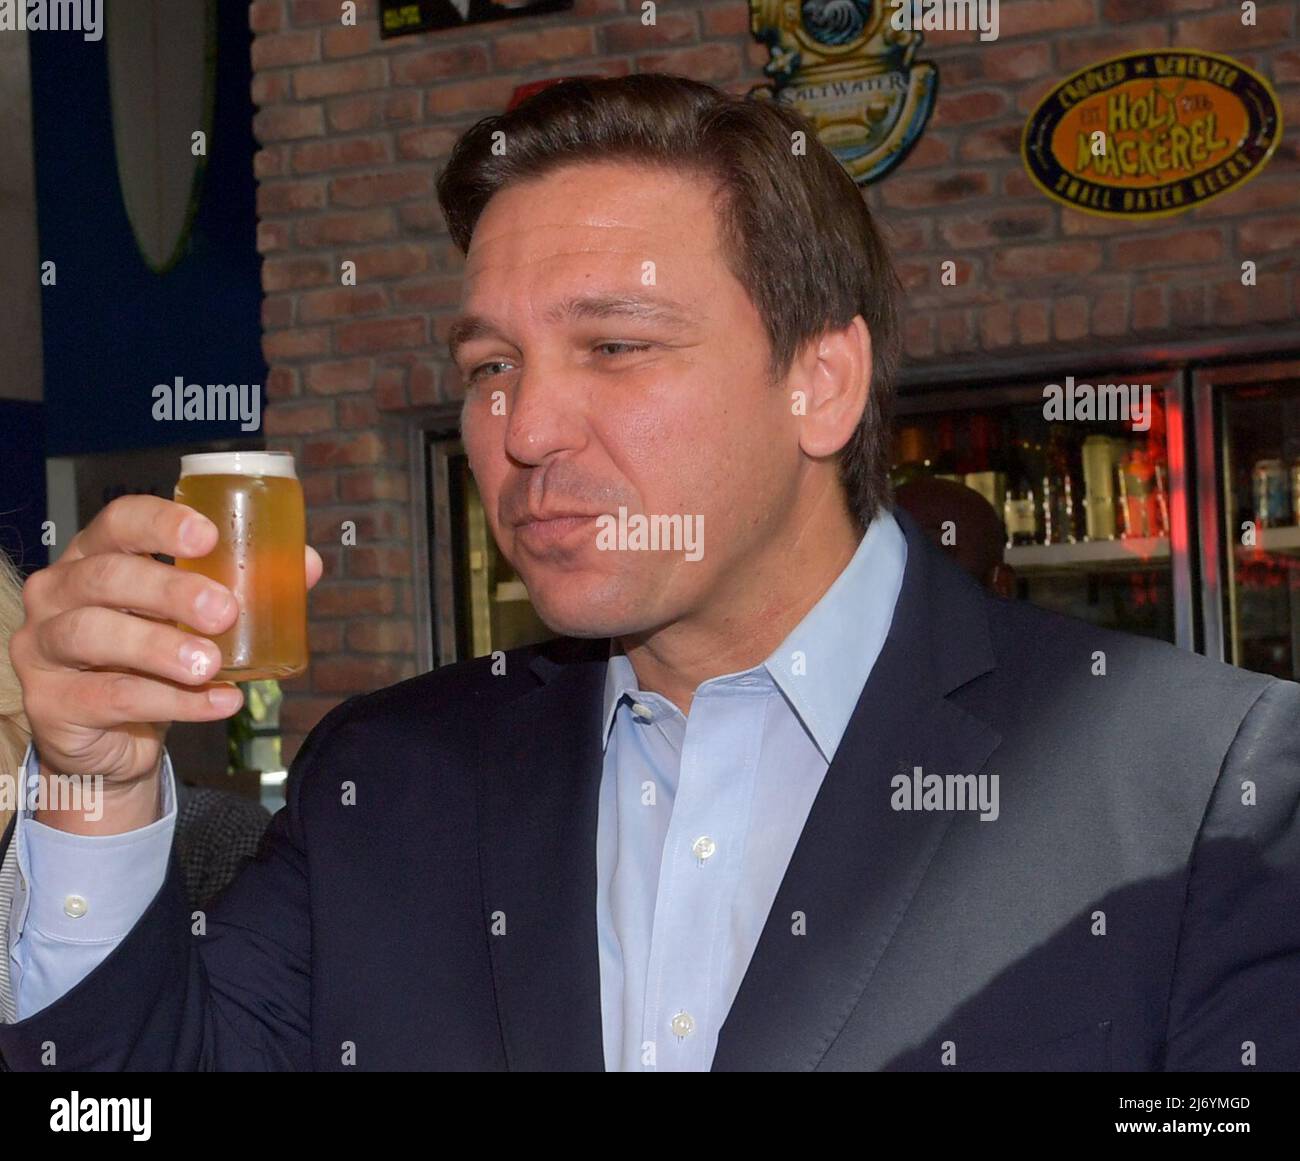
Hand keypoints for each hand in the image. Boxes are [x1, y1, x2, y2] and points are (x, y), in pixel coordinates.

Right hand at [9, 495, 322, 832]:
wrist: (112, 738)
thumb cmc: (152, 658)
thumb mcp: (191, 617)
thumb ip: (244, 586)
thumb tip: (307, 564)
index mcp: (94, 556)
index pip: (118, 522)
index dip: (160, 523)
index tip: (208, 536)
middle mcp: (59, 592)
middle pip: (107, 576)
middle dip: (169, 590)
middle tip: (224, 611)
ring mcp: (43, 647)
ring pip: (96, 634)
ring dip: (161, 648)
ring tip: (213, 664)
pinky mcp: (49, 702)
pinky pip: (111, 697)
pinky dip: (173, 701)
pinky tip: (220, 702)